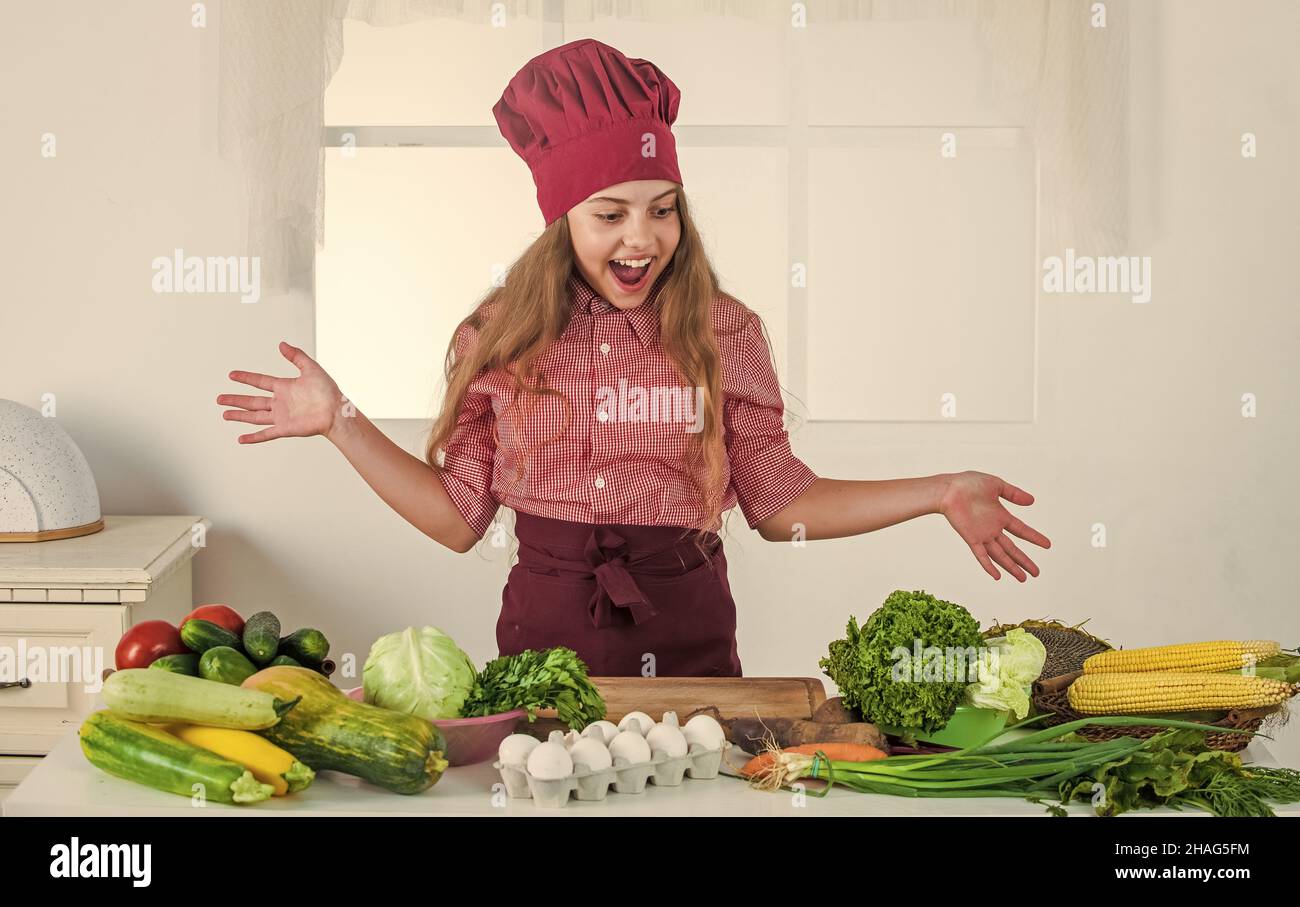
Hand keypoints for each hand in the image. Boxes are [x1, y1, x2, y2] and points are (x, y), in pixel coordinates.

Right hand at [218, 341, 348, 443]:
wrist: (336, 411)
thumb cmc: (328, 391)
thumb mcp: (311, 368)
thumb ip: (296, 356)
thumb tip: (281, 344)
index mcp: (284, 387)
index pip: (260, 381)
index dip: (245, 378)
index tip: (231, 375)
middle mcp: (280, 402)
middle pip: (252, 401)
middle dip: (235, 400)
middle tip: (219, 399)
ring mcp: (281, 416)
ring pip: (254, 416)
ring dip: (239, 416)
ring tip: (224, 414)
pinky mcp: (285, 428)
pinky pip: (266, 433)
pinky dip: (254, 437)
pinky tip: (241, 439)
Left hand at [937, 471, 1050, 581]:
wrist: (949, 489)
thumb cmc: (968, 483)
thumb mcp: (996, 485)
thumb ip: (1014, 494)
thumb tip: (1032, 501)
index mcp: (1000, 516)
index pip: (1021, 530)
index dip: (1034, 537)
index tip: (1048, 545)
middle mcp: (993, 528)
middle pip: (1012, 548)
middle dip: (1024, 560)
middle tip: (1036, 573)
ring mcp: (982, 535)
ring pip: (1000, 555)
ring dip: (1012, 567)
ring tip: (1023, 579)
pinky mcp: (971, 538)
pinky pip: (981, 555)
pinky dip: (989, 566)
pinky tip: (997, 576)